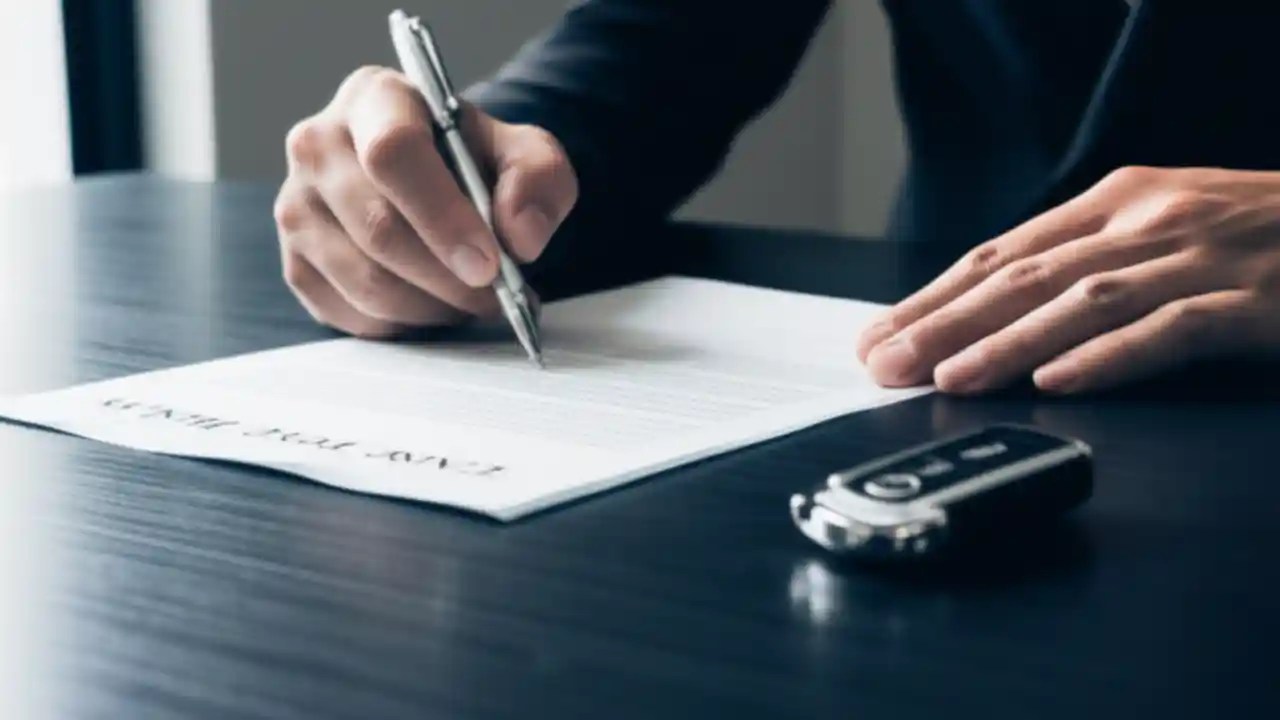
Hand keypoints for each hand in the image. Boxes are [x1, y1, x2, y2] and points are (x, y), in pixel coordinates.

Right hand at [274, 66, 577, 336]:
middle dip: (449, 279)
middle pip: (379, 230)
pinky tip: (433, 304)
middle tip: (495, 297)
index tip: (488, 263)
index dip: (443, 217)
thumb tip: (520, 235)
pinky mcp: (295, 264)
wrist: (434, 182)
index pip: (394, 153)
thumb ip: (538, 179)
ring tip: (470, 300)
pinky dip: (404, 324)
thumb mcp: (524, 153)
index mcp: (374, 99)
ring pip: (366, 283)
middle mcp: (318, 146)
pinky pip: (352, 316)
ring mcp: (296, 208)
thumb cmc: (472, 162)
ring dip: (433, 307)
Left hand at [856, 166, 1279, 393]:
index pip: (1001, 254)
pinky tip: (1060, 381)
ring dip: (1008, 343)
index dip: (933, 297)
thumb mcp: (1157, 228)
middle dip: (944, 323)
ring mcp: (1198, 260)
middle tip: (885, 364)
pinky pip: (1170, 330)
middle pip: (1024, 277)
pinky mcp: (1251, 303)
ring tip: (950, 377)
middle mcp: (1145, 222)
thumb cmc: (1255, 235)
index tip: (878, 336)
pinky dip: (1110, 356)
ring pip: (1083, 301)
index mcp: (1114, 203)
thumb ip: (1082, 263)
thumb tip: (990, 315)